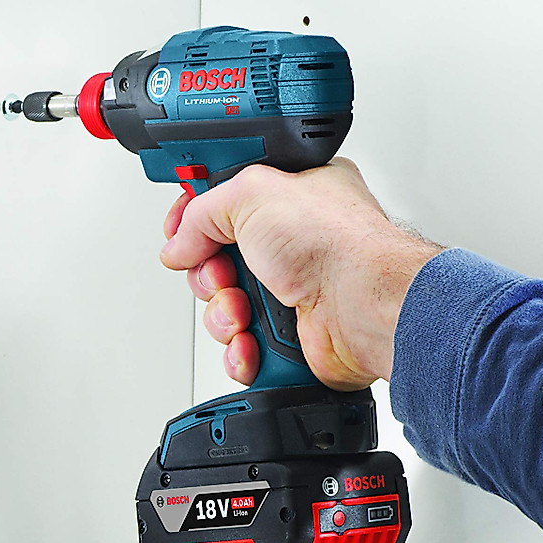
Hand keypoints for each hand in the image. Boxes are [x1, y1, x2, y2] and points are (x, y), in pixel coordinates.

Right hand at [159, 157, 442, 388]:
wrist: (363, 306)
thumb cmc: (336, 242)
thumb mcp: (251, 193)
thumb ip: (202, 211)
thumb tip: (179, 241)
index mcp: (290, 197)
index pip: (225, 203)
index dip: (196, 216)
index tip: (180, 228)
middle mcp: (291, 243)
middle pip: (215, 260)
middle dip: (208, 274)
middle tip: (223, 273)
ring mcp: (288, 290)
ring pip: (223, 307)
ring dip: (222, 315)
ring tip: (243, 312)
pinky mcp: (287, 335)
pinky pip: (240, 346)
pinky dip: (239, 349)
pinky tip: (253, 342)